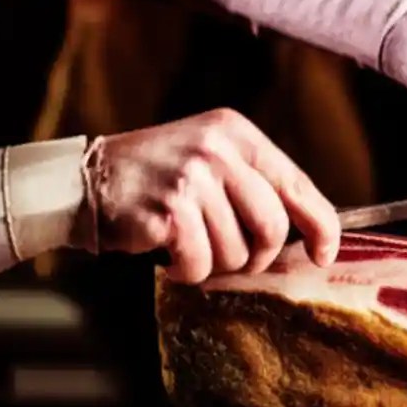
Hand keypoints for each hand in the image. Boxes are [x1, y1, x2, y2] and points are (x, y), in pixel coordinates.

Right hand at [80, 108, 340, 282]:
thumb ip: (255, 185)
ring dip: (216, 265)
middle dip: (258, 256)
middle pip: (273, 226)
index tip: (324, 253)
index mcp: (237, 134)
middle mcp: (218, 150)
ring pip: (237, 251)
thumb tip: (310, 233)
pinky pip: (201, 264)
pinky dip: (188, 272)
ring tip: (190, 248)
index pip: (298, 184)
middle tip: (233, 258)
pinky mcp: (168, 211)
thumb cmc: (155, 179)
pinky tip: (169, 256)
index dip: (321, 225)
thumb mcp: (211, 160)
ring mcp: (192, 179)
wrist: (81, 182)